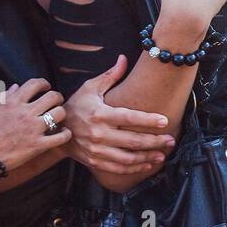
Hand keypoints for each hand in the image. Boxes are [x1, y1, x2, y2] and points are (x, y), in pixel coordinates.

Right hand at [0, 79, 71, 173]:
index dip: (44, 83)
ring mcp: (33, 129)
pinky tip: (63, 134)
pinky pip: (61, 137)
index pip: (34, 84)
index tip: (46, 87)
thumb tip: (16, 86)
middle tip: (56, 102)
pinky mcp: (38, 145)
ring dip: (61, 114)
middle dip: (57, 97)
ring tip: (58, 118)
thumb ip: (4, 97)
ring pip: (59, 114)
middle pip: (52, 97)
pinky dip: (66, 134)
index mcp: (13, 102)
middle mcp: (25, 113)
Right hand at [64, 54, 175, 174]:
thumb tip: (123, 58)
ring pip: (127, 158)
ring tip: (162, 155)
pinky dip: (134, 168)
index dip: (148, 120)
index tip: (165, 121)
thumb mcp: (90, 88)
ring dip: (147, 158)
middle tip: (171, 140)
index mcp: (100, 114)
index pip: (129, 118)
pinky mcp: (95, 161)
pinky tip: (146, 165)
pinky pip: (118, 168)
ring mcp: (97, 150)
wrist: (55, 129)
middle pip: (133, 141)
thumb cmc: (77, 105)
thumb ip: (110, 76)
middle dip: (155, 142)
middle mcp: (99, 133)